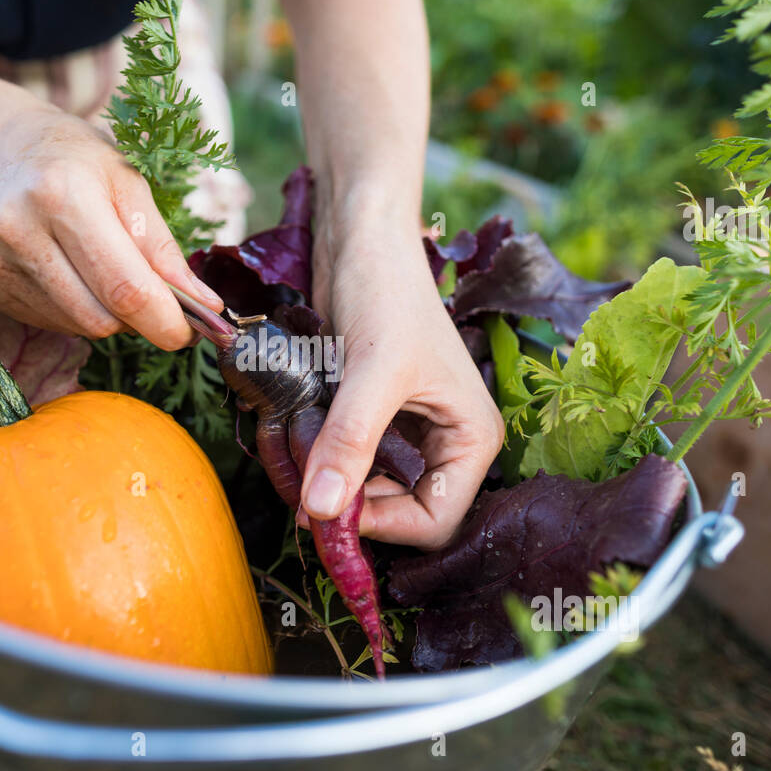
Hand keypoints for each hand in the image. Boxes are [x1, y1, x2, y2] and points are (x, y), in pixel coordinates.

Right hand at [0, 105, 221, 348]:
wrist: (4, 149)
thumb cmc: (77, 161)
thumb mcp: (130, 183)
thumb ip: (165, 250)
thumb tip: (205, 307)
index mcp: (63, 195)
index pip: (124, 287)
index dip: (165, 321)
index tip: (192, 332)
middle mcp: (21, 231)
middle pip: (101, 318)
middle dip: (141, 320)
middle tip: (157, 298)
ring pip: (80, 327)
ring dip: (111, 316)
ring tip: (109, 272)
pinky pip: (55, 324)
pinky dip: (80, 311)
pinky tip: (76, 274)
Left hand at [298, 235, 504, 549]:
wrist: (361, 243)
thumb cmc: (386, 294)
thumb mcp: (371, 371)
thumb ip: (350, 441)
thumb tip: (321, 512)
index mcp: (472, 440)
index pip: (435, 521)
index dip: (383, 526)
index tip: (328, 512)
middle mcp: (447, 445)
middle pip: (402, 515)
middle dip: (355, 510)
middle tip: (303, 493)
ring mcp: (411, 435)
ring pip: (372, 495)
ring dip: (333, 487)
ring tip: (298, 461)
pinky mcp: (375, 422)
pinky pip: (351, 465)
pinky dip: (324, 463)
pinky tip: (300, 443)